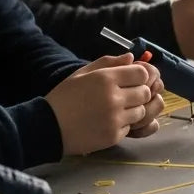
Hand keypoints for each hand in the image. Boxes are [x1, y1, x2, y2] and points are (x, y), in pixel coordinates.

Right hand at [47, 54, 163, 154]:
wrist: (48, 127)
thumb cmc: (64, 97)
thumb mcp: (82, 74)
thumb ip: (108, 63)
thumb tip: (131, 57)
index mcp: (106, 78)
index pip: (142, 74)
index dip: (139, 77)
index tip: (130, 81)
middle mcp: (114, 97)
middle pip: (145, 93)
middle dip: (138, 93)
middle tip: (124, 97)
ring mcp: (115, 118)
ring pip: (141, 112)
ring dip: (133, 110)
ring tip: (115, 111)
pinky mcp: (113, 136)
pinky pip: (130, 128)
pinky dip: (122, 126)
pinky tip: (107, 123)